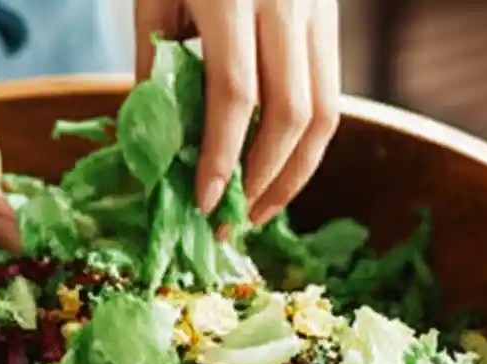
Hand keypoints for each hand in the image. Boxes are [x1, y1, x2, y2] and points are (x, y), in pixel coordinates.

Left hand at [135, 0, 341, 225]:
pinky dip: (306, 142)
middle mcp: (288, 4)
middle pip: (291, 114)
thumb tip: (163, 146)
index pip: (235, 94)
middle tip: (232, 220)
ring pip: (325, 112)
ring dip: (294, 173)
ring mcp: (318, 11)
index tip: (204, 202)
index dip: (221, 157)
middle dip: (264, 179)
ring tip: (260, 209)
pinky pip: (330, 93)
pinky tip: (276, 169)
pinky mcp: (331, 18)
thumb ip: (155, 62)